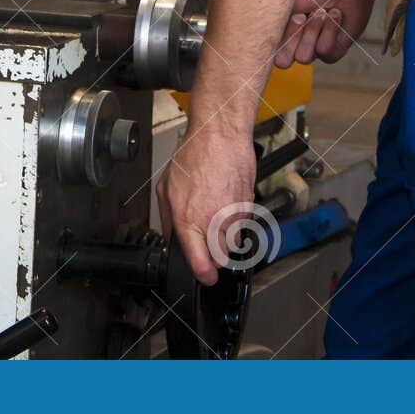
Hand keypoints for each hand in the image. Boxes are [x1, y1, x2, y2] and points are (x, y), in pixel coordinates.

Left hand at [156, 125, 255, 284]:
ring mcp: (234, 216)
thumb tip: (172, 239)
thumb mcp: (166, 188)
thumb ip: (167, 220)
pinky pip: (242, 227)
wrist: (220, 136)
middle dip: (212, 258)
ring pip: (233, 246)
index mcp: (190, 219)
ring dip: (224, 242)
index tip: (203, 277)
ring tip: (214, 221)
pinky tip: (224, 207)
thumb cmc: (194, 156)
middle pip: (220, 260)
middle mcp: (214, 222)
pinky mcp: (248, 207)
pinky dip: (234, 225)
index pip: (201, 264)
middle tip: (204, 244)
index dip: (202, 276)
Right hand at [274, 0, 381, 67]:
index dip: (279, 41)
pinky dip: (330, 31)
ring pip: (305, 58)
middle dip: (295, 35)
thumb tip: (254, 39)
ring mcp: (314, 49)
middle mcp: (295, 44)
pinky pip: (326, 54)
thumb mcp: (285, 4)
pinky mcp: (334, 51)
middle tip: (304, 15)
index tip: (292, 17)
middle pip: (285, 61)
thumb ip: (269, 24)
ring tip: (322, 12)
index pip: (269, 54)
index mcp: (280, 33)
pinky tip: (335, 15)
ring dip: (313, 31)